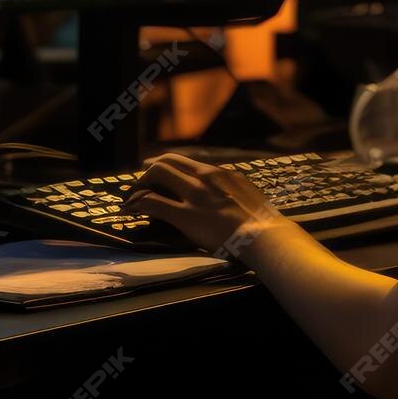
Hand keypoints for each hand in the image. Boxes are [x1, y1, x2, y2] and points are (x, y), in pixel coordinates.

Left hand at [122, 153, 286, 255]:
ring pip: (158, 174)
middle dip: (150, 171)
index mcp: (221, 174)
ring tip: (132, 196)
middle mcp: (206, 177)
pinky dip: (138, 202)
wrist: (266, 237)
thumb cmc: (262, 223)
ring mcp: (195, 195)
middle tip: (140, 183)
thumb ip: (231, 189)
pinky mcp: (186, 215)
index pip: (186, 162)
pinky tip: (131, 208)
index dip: (167, 167)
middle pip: (168, 162)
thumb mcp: (247, 195)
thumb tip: (226, 193)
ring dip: (140, 184)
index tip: (159, 175)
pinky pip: (153, 202)